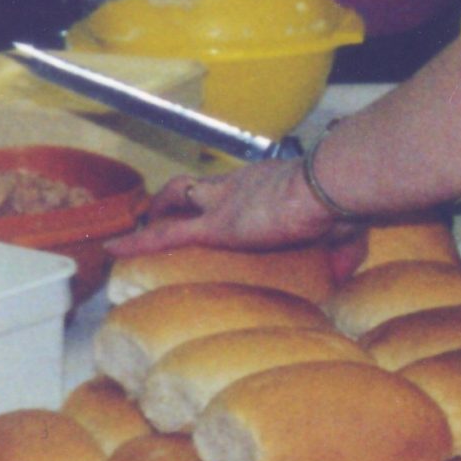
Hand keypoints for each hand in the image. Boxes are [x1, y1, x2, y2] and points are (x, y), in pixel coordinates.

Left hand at [110, 159, 340, 256]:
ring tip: (135, 232)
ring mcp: (225, 204)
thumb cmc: (343, 203)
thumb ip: (343, 252)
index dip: (217, 199)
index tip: (210, 210)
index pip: (232, 189)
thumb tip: (344, 274)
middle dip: (174, 200)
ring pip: (176, 200)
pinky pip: (167, 234)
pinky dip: (139, 240)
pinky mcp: (217, 226)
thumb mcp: (345, 230)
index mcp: (268, 185)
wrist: (333, 188)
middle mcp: (240, 186)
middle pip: (196, 188)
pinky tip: (115, 248)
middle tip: (158, 214)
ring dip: (155, 213)